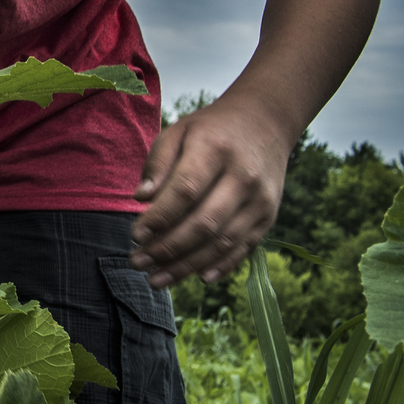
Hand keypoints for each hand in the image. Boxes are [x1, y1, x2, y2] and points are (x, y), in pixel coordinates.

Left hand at [130, 95, 293, 287]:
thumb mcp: (179, 131)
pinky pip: (244, 248)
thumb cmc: (210, 130)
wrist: (265, 123)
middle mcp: (243, 177)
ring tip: (156, 280)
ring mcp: (260, 200)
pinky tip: (196, 278)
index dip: (159, 217)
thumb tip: (140, 199)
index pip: (185, 191)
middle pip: (205, 222)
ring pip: (223, 242)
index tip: (135, 235)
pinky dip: (221, 266)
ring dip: (188, 266)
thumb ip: (158, 163)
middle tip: (137, 262)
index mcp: (215, 150)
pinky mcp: (268, 216)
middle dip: (168, 249)